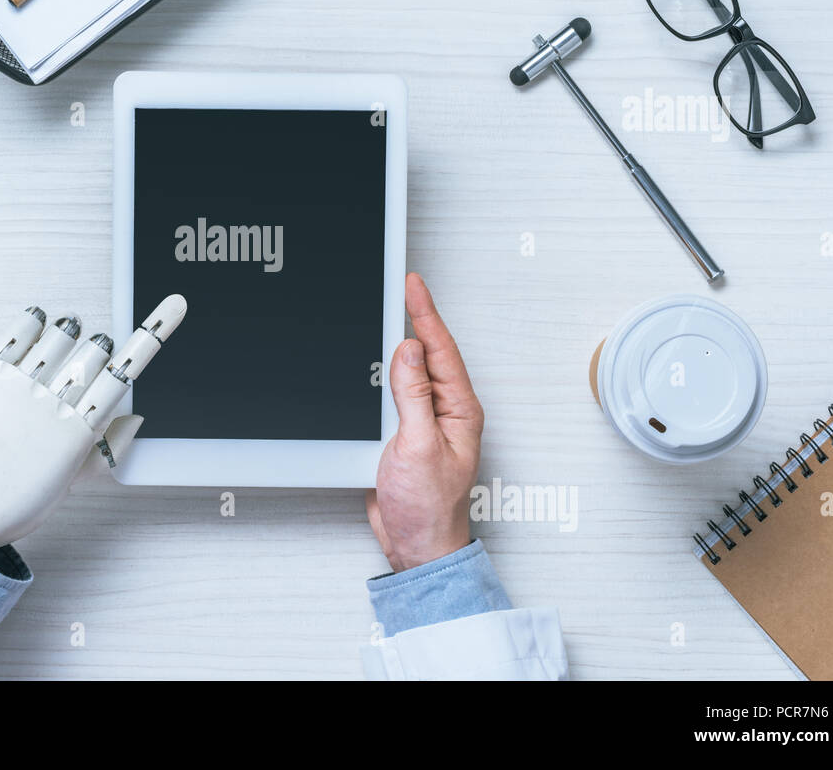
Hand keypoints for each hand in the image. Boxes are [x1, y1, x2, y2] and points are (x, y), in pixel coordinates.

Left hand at [0, 295, 185, 549]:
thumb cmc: (12, 507)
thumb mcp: (68, 486)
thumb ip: (107, 451)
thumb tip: (136, 419)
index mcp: (80, 432)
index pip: (127, 372)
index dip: (153, 334)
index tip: (175, 305)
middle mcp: (54, 404)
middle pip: (96, 349)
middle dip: (97, 350)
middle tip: (81, 365)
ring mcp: (18, 387)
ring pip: (62, 334)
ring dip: (67, 335)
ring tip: (55, 351)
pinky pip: (19, 331)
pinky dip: (34, 322)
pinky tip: (35, 329)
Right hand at [366, 273, 483, 572]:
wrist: (416, 546)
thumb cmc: (429, 508)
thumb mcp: (419, 445)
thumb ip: (413, 396)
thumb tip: (408, 352)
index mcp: (460, 410)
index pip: (440, 351)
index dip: (424, 314)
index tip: (412, 286)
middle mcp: (446, 412)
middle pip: (426, 354)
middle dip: (413, 319)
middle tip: (399, 287)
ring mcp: (426, 422)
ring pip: (408, 373)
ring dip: (395, 346)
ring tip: (386, 313)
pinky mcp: (405, 434)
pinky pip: (394, 394)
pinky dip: (382, 375)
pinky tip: (373, 364)